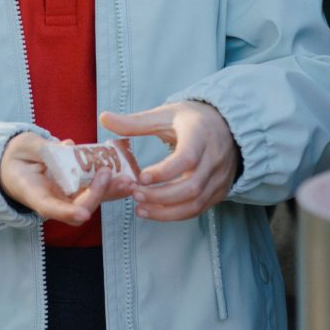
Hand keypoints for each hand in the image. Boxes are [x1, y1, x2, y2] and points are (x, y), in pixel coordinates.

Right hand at [0, 132, 119, 225]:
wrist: (15, 164)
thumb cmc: (17, 156)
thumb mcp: (23, 147)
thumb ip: (42, 148)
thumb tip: (67, 148)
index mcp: (34, 194)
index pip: (50, 208)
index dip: (66, 212)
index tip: (82, 214)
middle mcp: (54, 201)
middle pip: (77, 208)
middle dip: (96, 195)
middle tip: (108, 174)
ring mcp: (67, 197)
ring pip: (91, 201)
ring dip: (110, 192)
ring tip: (128, 181)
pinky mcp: (77, 189)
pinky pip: (96, 189)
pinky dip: (111, 185)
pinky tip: (128, 175)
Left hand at [102, 101, 239, 222]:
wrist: (226, 126)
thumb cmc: (191, 120)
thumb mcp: (165, 115)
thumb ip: (135, 122)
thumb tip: (103, 118)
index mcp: (201, 135)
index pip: (186, 158)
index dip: (164, 171)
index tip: (141, 178)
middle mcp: (214, 158)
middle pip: (191, 186)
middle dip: (161, 196)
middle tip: (134, 195)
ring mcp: (219, 177)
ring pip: (196, 203)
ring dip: (167, 211)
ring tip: (140, 209)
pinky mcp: (219, 191)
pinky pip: (199, 208)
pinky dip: (176, 214)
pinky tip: (155, 211)